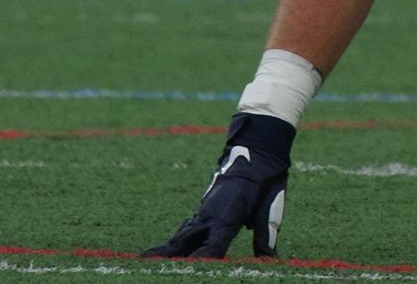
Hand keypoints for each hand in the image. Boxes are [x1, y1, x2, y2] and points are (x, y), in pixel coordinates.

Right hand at [146, 112, 293, 258]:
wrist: (257, 149)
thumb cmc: (266, 179)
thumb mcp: (270, 206)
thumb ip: (265, 232)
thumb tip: (269, 258)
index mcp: (227, 218)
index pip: (211, 248)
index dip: (201, 259)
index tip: (190, 268)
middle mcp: (210, 216)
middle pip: (184, 242)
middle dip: (168, 254)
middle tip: (146, 261)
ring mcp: (204, 211)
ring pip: (182, 234)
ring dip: (168, 248)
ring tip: (148, 257)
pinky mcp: (205, 207)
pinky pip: (187, 227)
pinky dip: (177, 238)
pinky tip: (173, 244)